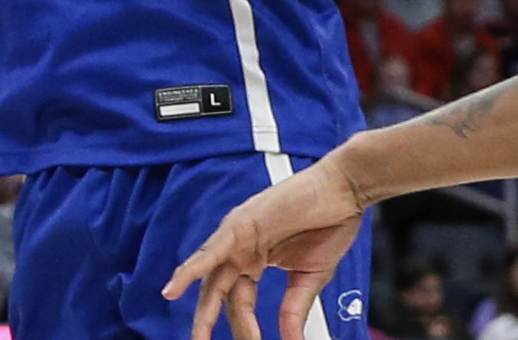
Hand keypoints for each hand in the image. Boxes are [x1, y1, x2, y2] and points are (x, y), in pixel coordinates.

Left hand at [162, 157, 369, 339]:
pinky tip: (175, 289)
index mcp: (254, 261)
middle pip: (219, 293)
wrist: (343, 192)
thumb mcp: (309, 278)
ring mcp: (237, 235)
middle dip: (209, 322)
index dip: (246, 329)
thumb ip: (294, 308)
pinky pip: (211, 251)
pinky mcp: (240, 224)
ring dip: (201, 307)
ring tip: (196, 335)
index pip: (240, 302)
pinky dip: (192, 270)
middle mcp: (240, 249)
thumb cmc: (328, 225)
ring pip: (211, 276)